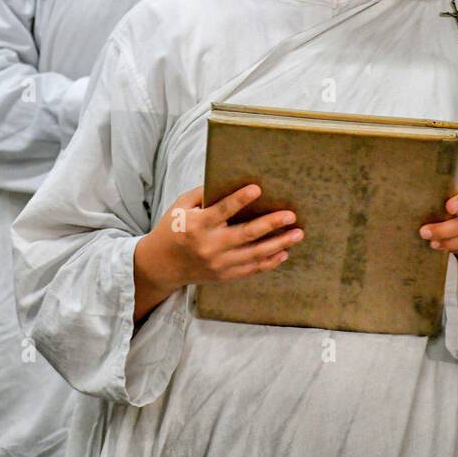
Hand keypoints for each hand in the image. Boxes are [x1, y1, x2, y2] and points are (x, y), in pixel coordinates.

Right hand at [133, 184, 302, 321]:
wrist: (160, 266)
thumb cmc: (172, 229)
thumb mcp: (181, 206)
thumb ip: (203, 194)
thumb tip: (229, 180)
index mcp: (197, 225)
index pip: (222, 211)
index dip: (240, 200)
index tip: (257, 189)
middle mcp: (209, 246)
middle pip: (245, 235)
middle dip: (270, 224)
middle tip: (291, 215)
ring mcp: (218, 264)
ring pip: (254, 254)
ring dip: (278, 244)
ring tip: (297, 234)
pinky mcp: (223, 276)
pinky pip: (251, 270)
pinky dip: (269, 262)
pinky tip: (283, 252)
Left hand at [420, 184, 457, 280]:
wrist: (447, 217)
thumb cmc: (437, 201)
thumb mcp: (436, 193)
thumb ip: (426, 191)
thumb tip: (396, 186)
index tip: (449, 206)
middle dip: (444, 228)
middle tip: (423, 231)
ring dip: (444, 240)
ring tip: (429, 243)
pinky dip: (446, 246)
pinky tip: (434, 246)